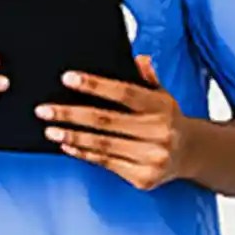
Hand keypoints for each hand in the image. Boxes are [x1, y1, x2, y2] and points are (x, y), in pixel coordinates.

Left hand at [37, 56, 192, 190]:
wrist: (192, 154)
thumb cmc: (167, 119)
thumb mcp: (162, 94)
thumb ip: (147, 77)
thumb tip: (138, 57)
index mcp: (161, 107)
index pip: (124, 92)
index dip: (95, 85)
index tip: (67, 78)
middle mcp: (159, 132)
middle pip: (106, 120)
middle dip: (70, 114)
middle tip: (43, 109)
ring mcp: (152, 157)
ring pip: (103, 144)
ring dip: (72, 136)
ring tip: (49, 129)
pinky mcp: (144, 177)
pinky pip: (106, 163)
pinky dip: (84, 153)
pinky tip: (67, 145)